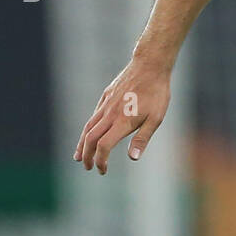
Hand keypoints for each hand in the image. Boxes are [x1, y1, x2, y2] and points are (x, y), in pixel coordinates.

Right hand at [74, 58, 170, 173]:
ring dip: (82, 143)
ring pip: (88, 126)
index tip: (102, 170)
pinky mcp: (106, 95)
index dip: (100, 160)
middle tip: (87, 167)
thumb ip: (142, 139)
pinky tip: (89, 133)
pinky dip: (88, 128)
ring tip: (78, 156)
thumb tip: (132, 158)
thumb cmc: (156, 93)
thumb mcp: (156, 119)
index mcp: (122, 121)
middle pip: (91, 138)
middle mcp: (110, 113)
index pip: (104, 145)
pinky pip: (94, 115)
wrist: (150, 65)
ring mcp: (106, 104)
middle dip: (87, 155)